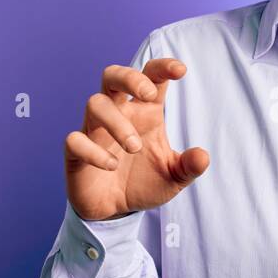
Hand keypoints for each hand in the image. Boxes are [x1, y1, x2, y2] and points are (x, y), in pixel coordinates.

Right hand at [63, 58, 209, 220]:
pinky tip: (111, 166)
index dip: (163, 67)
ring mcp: (94, 131)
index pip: (150, 78)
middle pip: (112, 76)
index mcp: (145, 113)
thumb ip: (189, 166)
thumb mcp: (174, 177)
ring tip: (135, 147)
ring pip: (95, 104)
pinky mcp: (76, 153)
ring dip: (117, 122)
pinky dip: (93, 151)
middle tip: (148, 95)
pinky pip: (75, 140)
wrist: (115, 210)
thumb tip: (202, 157)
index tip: (180, 70)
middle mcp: (118, 115)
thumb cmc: (144, 183)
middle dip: (129, 77)